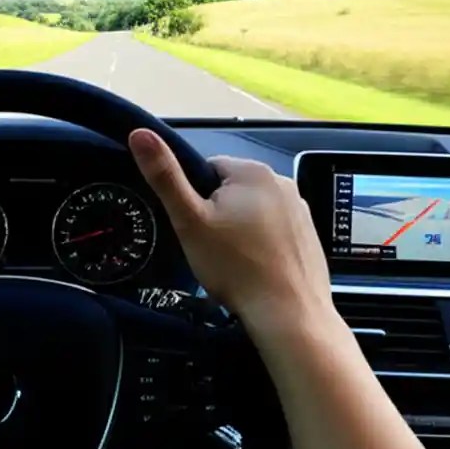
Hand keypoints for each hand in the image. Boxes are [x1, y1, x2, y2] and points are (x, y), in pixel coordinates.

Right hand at [128, 129, 334, 339]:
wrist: (288, 315)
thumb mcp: (189, 221)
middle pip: (231, 191)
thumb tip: (140, 134)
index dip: (194, 199)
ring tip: (235, 262)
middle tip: (212, 248)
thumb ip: (164, 176)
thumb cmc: (236, 268)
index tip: (196, 227)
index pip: (207, 169)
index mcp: (252, 171)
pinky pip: (275, 231)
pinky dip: (263, 245)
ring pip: (253, 212)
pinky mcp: (309, 235)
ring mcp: (301, 209)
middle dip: (218, 215)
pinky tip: (256, 269)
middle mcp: (282, 182)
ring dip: (241, 230)